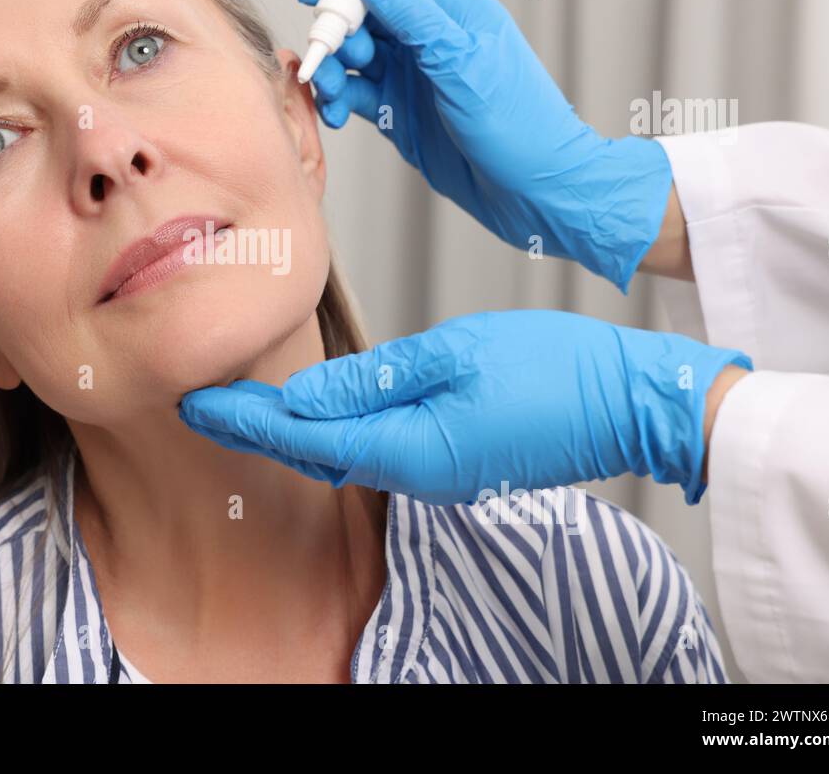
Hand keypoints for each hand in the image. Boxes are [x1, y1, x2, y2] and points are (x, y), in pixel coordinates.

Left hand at [179, 310, 752, 505]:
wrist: (634, 404)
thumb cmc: (559, 372)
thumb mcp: (456, 355)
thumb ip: (373, 378)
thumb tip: (302, 396)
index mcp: (410, 448)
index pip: (302, 436)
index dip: (243, 421)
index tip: (194, 404)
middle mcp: (417, 473)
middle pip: (315, 453)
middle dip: (257, 430)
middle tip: (204, 402)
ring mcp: (438, 473)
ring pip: (344, 454)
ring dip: (294, 432)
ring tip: (249, 403)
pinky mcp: (455, 462)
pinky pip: (378, 451)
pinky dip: (337, 432)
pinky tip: (323, 409)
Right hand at [295, 0, 673, 292]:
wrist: (537, 191)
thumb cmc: (520, 125)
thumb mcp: (463, 62)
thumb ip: (414, 17)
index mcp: (450, 13)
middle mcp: (427, 41)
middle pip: (361, 16)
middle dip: (333, 31)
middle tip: (322, 57)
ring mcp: (412, 78)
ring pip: (353, 58)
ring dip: (330, 68)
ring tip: (325, 90)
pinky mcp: (400, 114)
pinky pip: (355, 96)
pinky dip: (336, 100)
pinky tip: (330, 112)